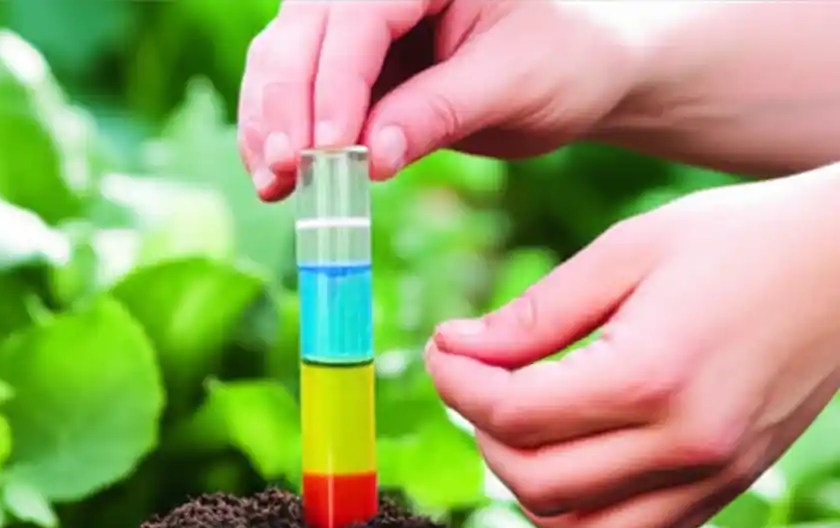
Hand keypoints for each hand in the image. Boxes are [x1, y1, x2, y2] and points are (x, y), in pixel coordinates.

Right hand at [238, 0, 642, 199]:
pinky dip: (281, 135)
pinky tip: (277, 180)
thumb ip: (439, 113)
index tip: (325, 149)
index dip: (334, 83)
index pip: (358, 18)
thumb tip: (369, 157)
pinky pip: (296, 93)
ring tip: (274, 183)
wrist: (582, 71)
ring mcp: (358, 22)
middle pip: (301, 32)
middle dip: (285, 103)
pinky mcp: (349, 64)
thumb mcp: (513, 83)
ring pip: (283, 59)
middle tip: (285, 169)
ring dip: (270, 123)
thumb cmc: (566, 60)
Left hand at [424, 164, 839, 527]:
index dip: (454, 383)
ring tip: (516, 422)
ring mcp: (712, 477)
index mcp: (652, 376)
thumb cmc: (737, 241)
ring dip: (525, 484)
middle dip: (481, 431)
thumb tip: (453, 348)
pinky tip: (567, 454)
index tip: (442, 348)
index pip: (512, 414)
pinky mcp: (726, 488)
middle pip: (533, 483)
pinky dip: (580, 512)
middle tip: (474, 380)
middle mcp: (684, 443)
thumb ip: (534, 313)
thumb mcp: (626, 251)